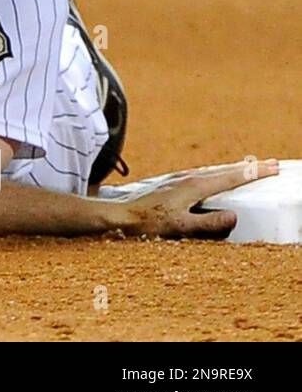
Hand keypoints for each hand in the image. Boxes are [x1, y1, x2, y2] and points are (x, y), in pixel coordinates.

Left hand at [119, 159, 279, 237]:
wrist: (119, 214)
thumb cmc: (148, 222)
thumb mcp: (180, 227)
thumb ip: (208, 223)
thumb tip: (234, 217)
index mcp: (194, 187)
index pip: (231, 178)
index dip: (254, 174)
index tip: (273, 168)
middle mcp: (187, 178)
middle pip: (224, 170)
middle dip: (249, 168)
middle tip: (271, 164)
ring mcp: (178, 178)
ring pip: (213, 170)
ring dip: (233, 168)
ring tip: (250, 167)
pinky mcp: (171, 182)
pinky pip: (202, 173)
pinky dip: (217, 172)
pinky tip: (217, 176)